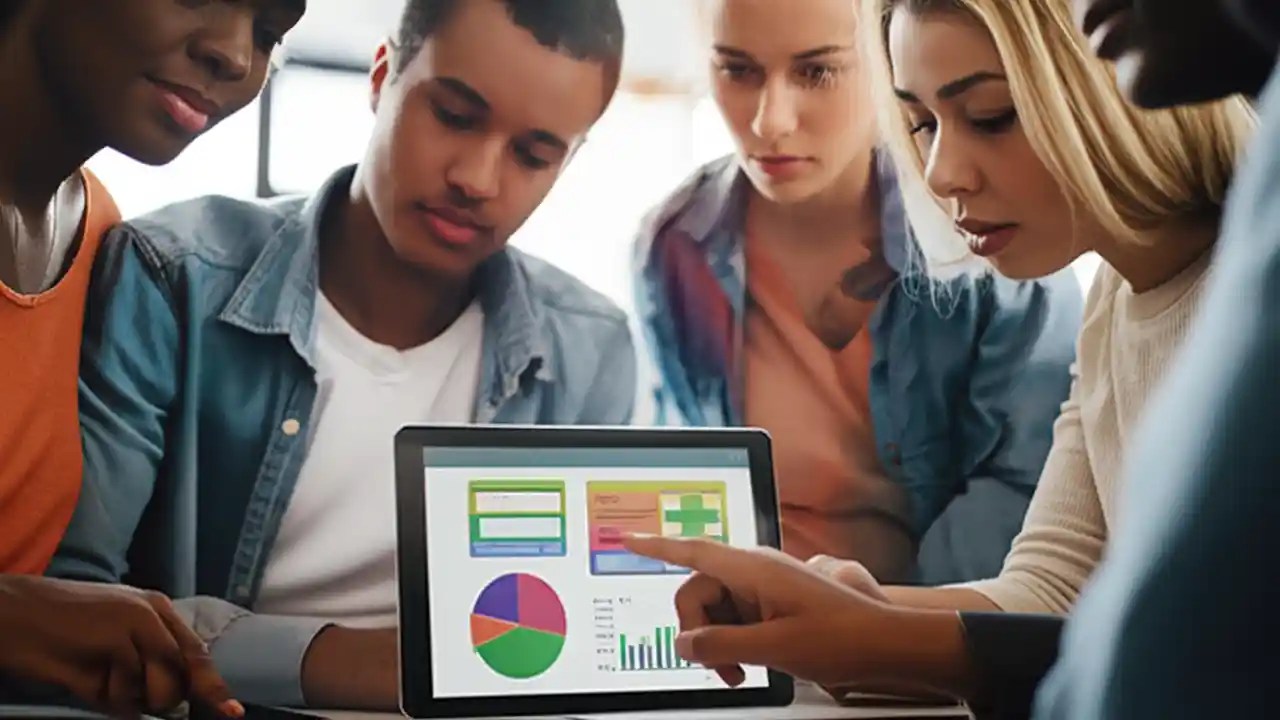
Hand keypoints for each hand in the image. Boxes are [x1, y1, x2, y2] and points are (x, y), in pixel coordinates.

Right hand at [0, 575, 242, 717]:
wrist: (14, 614)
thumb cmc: (59, 633)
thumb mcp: (112, 643)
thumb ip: (148, 660)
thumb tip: (176, 696)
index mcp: (156, 609)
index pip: (195, 654)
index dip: (212, 687)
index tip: (232, 710)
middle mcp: (154, 615)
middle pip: (181, 679)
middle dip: (158, 699)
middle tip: (118, 685)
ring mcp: (138, 626)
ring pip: (160, 692)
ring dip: (127, 699)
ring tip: (97, 675)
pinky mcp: (119, 640)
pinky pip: (126, 696)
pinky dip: (105, 698)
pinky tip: (83, 674)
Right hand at [622, 536, 973, 699]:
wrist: (886, 644)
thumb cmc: (843, 638)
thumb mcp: (774, 649)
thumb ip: (722, 645)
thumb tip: (685, 644)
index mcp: (753, 568)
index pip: (692, 551)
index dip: (656, 547)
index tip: (627, 538)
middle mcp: (755, 570)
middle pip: (698, 592)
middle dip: (697, 632)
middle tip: (721, 670)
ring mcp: (764, 586)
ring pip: (716, 610)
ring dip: (717, 643)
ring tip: (741, 672)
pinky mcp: (773, 602)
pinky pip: (736, 617)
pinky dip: (734, 642)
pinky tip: (750, 664)